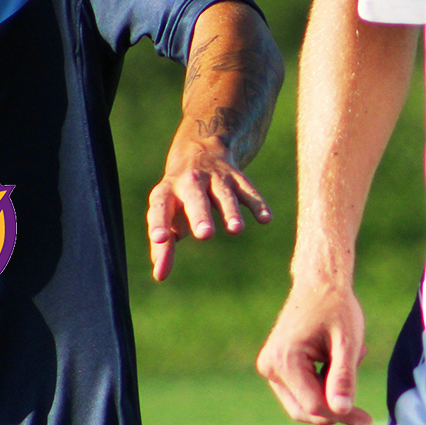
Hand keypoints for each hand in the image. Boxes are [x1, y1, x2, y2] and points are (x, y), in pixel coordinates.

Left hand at [146, 137, 270, 280]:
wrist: (200, 149)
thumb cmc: (178, 196)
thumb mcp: (166, 215)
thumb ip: (163, 246)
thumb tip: (160, 276)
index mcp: (167, 191)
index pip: (161, 207)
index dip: (160, 222)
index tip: (159, 238)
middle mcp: (190, 181)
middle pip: (195, 197)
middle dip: (200, 215)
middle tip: (204, 234)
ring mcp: (216, 177)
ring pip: (224, 194)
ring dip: (230, 211)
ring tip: (236, 230)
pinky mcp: (237, 177)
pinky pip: (249, 190)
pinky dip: (257, 203)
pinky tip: (266, 219)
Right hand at [257, 280, 372, 424]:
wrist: (319, 281)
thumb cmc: (337, 307)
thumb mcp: (347, 343)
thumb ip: (344, 377)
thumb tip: (342, 411)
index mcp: (284, 361)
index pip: (314, 406)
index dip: (342, 415)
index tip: (367, 419)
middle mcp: (269, 367)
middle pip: (305, 409)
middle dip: (335, 408)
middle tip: (364, 406)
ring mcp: (269, 367)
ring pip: (303, 401)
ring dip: (330, 391)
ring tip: (352, 358)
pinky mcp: (275, 366)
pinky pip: (301, 389)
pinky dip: (323, 382)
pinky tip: (338, 357)